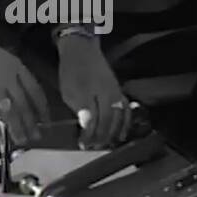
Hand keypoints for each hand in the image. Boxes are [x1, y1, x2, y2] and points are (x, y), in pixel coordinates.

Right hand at [0, 19, 49, 146]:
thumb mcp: (0, 57)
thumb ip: (11, 75)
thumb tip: (16, 100)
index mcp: (16, 65)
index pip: (35, 90)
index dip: (42, 107)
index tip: (46, 119)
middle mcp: (8, 77)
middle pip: (24, 105)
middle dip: (31, 123)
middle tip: (36, 136)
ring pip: (10, 114)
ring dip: (17, 129)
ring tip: (22, 140)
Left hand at [57, 33, 131, 148]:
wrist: (81, 49)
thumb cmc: (73, 70)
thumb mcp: (70, 90)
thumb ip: (81, 108)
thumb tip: (88, 124)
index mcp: (98, 94)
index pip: (97, 121)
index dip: (91, 135)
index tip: (83, 144)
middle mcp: (111, 94)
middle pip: (111, 121)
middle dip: (102, 136)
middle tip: (93, 146)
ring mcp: (117, 92)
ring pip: (121, 116)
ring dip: (114, 132)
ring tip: (107, 143)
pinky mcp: (118, 90)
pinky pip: (126, 109)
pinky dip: (125, 122)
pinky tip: (122, 132)